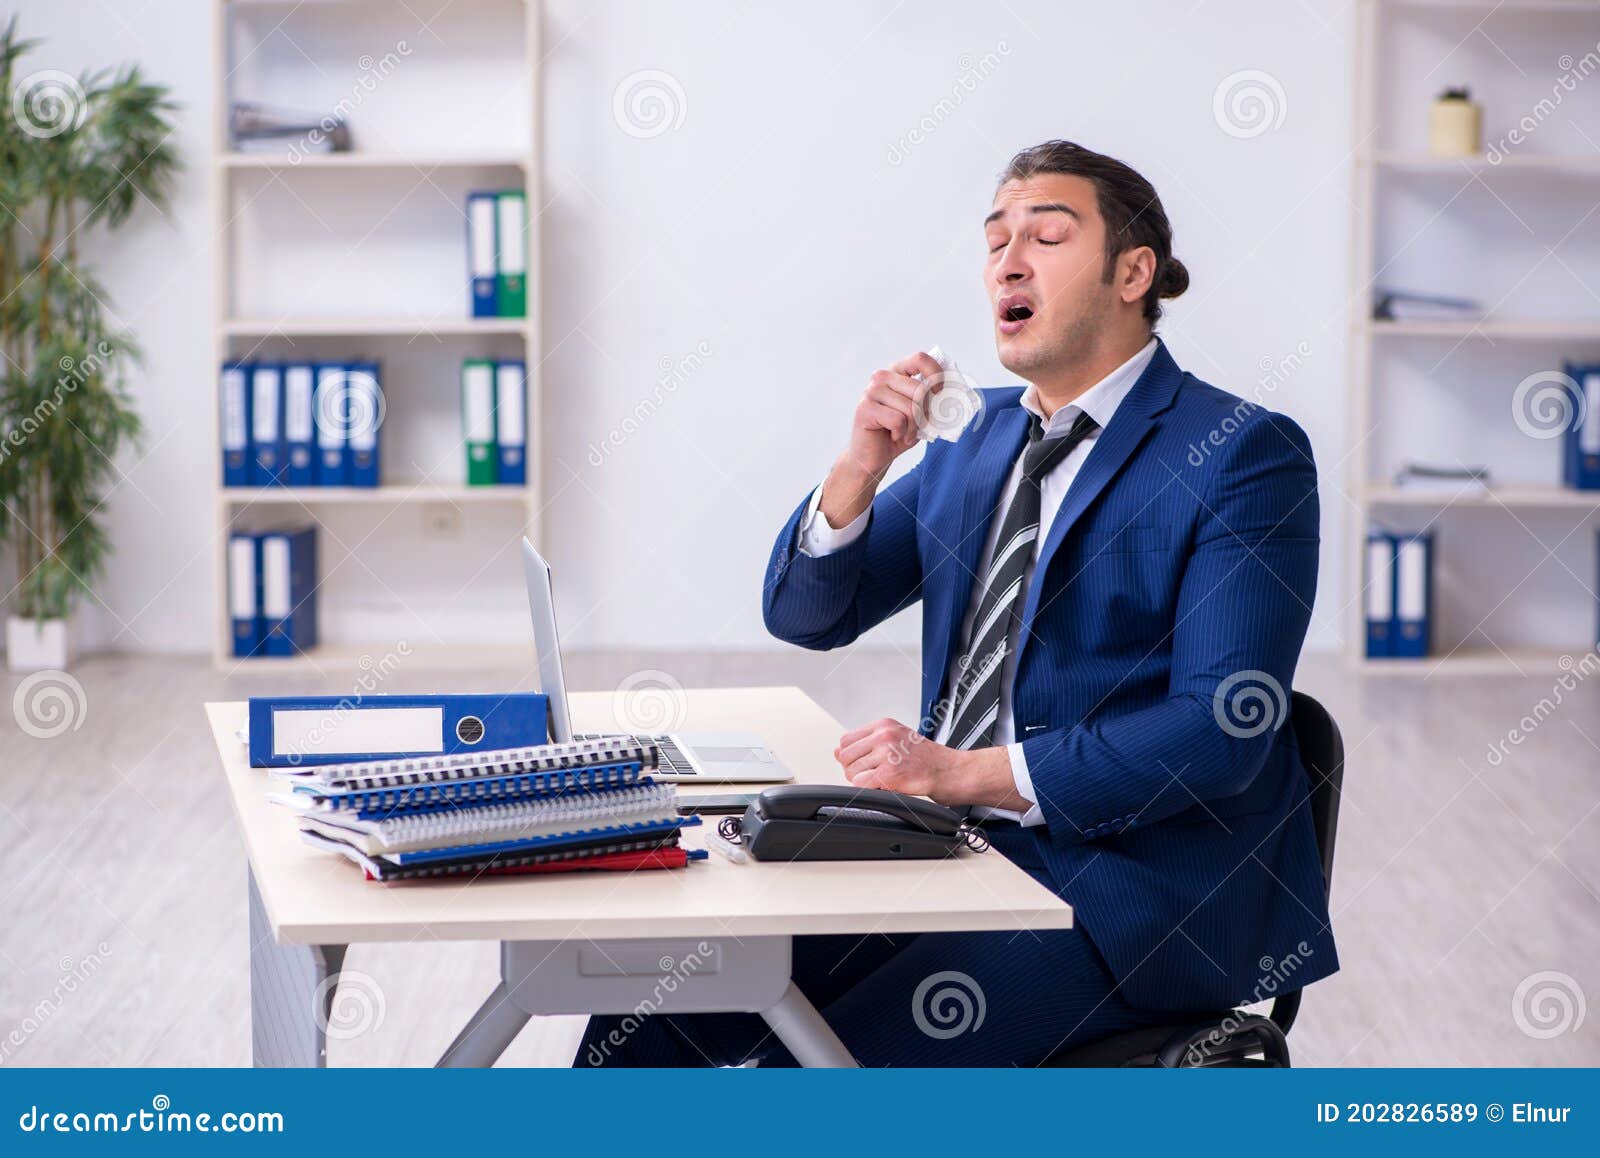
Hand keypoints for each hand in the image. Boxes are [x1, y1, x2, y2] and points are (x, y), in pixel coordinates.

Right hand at [819, 352, 945, 528]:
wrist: (872, 457)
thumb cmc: (897, 433)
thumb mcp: (920, 414)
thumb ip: (931, 400)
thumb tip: (953, 395)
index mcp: (896, 372)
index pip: (920, 359)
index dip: (936, 374)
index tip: (940, 392)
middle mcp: (881, 377)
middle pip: (920, 389)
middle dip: (926, 413)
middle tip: (919, 425)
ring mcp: (871, 392)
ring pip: (910, 407)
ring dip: (913, 427)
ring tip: (904, 434)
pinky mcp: (865, 409)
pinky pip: (898, 420)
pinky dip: (901, 434)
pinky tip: (893, 436)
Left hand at [833, 717, 1023, 810]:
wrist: (953, 771)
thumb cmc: (929, 760)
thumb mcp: (897, 741)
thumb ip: (867, 745)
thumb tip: (837, 752)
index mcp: (884, 725)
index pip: (846, 740)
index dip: (852, 757)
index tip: (866, 764)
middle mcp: (884, 735)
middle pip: (845, 757)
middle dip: (854, 771)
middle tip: (875, 776)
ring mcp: (887, 754)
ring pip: (851, 772)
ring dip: (863, 782)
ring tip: (884, 782)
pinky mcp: (890, 774)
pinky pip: (861, 784)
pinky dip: (869, 790)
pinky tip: (886, 788)